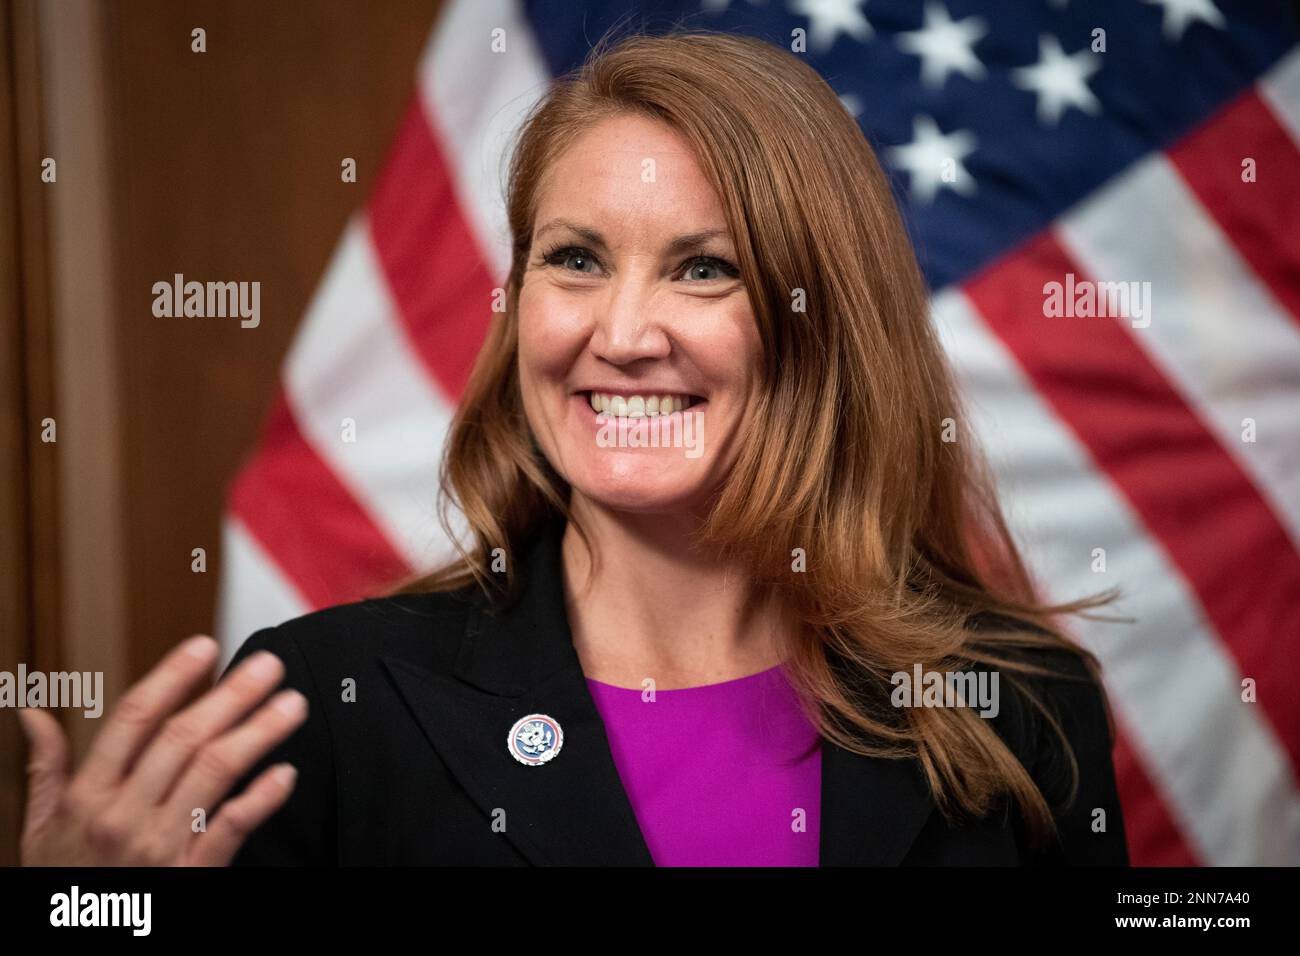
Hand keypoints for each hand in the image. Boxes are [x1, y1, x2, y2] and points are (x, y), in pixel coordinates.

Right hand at [17, 634, 306, 865]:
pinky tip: (285, 773)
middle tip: (268, 664)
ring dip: (258, 733)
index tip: (204, 646)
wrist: (74, 950)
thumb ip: (46, 767)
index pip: (133, 720)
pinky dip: (261, 799)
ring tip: (290, 705)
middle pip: (184, 738)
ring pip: (215, 774)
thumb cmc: (63, 883)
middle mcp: (122, 816)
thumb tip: (33, 713)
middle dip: (232, 695)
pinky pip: (230, 829)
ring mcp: (158, 846)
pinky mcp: (190, 876)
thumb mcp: (40, 828)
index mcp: (86, 796)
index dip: (171, 676)